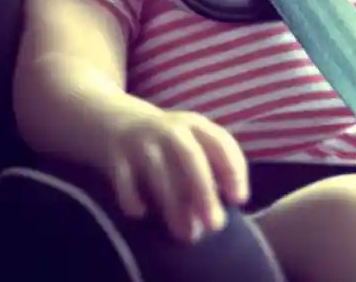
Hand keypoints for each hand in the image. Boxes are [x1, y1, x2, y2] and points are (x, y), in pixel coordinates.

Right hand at [101, 109, 248, 242]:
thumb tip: (226, 207)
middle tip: (215, 225)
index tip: (239, 200)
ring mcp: (142, 141)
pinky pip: (125, 180)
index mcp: (196, 125)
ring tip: (186, 234)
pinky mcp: (116, 155)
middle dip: (204, 193)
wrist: (118, 121)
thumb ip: (212, 168)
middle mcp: (171, 130)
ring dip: (174, 206)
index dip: (233, 171)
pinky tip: (141, 214)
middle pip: (191, 158)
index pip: (220, 144)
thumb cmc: (169, 143)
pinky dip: (132, 198)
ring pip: (159, 173)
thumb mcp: (193, 142)